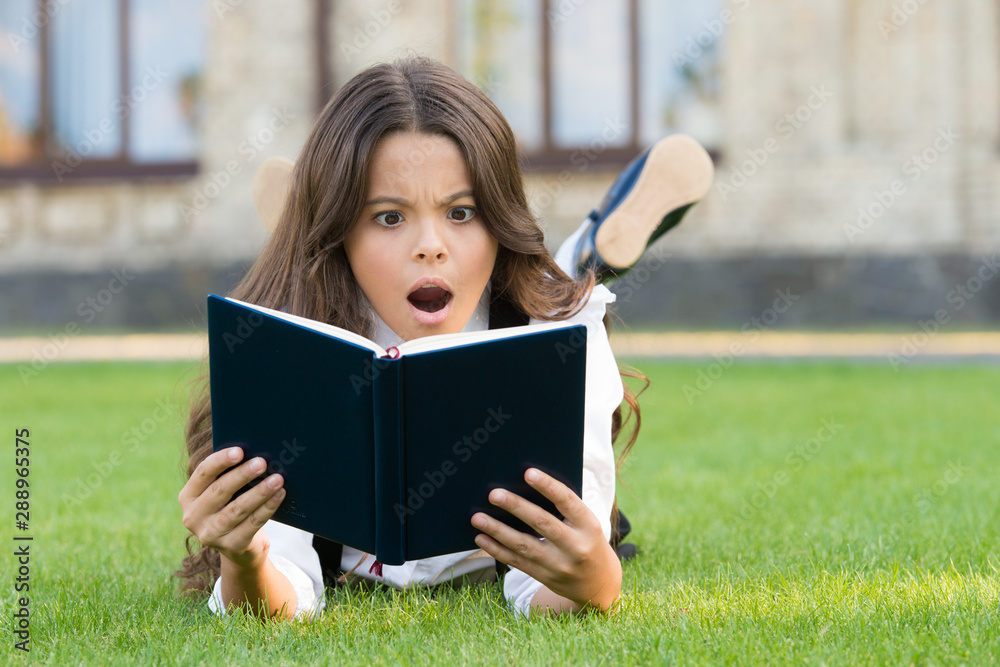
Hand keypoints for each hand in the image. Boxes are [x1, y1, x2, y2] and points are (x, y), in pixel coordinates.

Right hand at [178, 446, 284, 569]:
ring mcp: (210, 534)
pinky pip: (252, 523)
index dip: (221, 460)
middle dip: (243, 474)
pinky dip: (268, 507)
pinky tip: (279, 495)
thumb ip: (229, 474)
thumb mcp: (224, 492)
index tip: (239, 451)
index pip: (203, 473)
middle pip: (220, 490)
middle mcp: (193, 517)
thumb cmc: (232, 507)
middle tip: (262, 462)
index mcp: (188, 496)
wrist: (239, 546)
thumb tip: (255, 453)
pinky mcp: (231, 546)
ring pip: (238, 508)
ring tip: (277, 479)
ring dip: (260, 492)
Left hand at [470, 468, 621, 612]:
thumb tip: (523, 485)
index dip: (548, 486)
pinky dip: (497, 550)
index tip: (528, 472)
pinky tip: (481, 538)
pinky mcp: (545, 577)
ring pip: (524, 545)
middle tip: (493, 494)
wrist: (599, 584)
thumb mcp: (586, 524)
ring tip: (477, 518)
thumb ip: (564, 508)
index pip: (568, 502)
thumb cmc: (587, 540)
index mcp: (589, 526)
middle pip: (542, 523)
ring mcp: (559, 565)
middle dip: (516, 507)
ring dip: (498, 530)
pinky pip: (517, 562)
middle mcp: (575, 546)